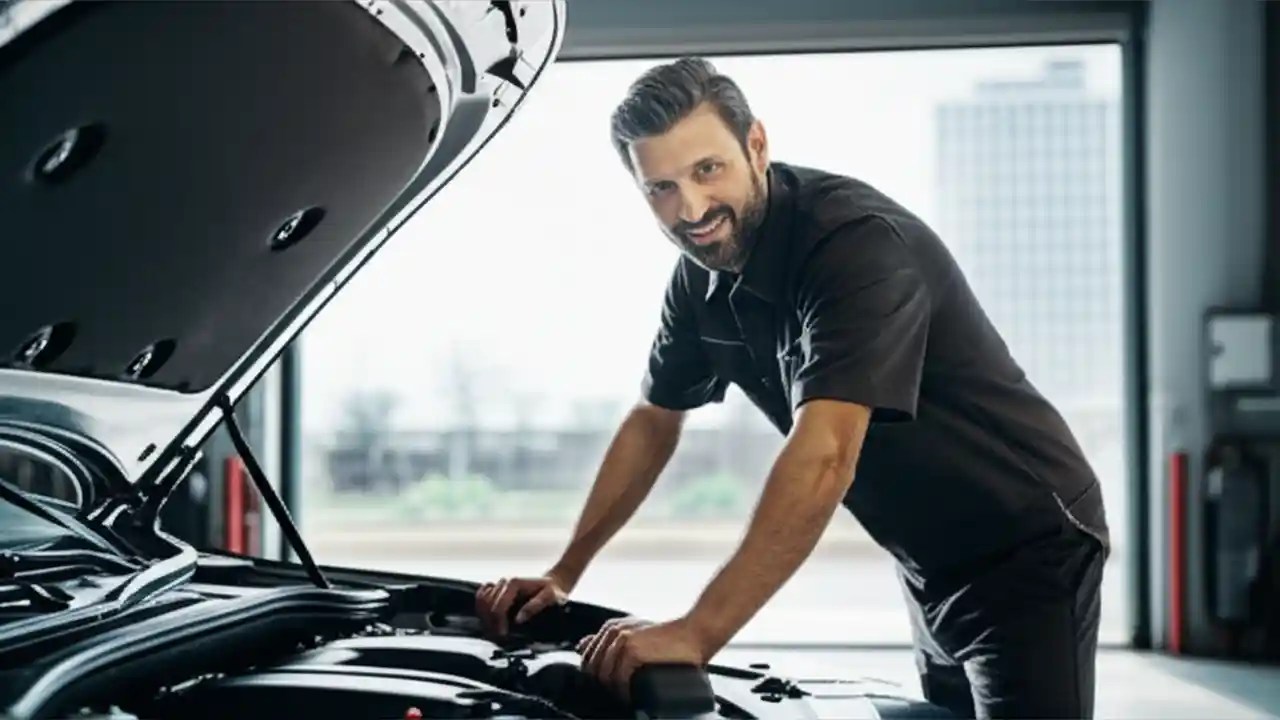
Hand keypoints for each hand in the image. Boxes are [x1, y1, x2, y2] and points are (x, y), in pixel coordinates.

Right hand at [474, 573, 569, 637]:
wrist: (553, 583)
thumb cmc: (553, 591)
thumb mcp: (550, 597)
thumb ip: (534, 606)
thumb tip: (518, 619)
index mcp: (514, 584)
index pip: (499, 605)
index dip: (498, 622)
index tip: (502, 635)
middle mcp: (505, 583)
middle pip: (487, 604)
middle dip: (490, 622)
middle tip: (497, 637)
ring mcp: (500, 586)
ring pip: (482, 600)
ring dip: (485, 617)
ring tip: (493, 631)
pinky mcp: (499, 591)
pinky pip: (482, 596)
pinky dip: (482, 608)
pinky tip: (489, 620)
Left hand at [576, 617, 707, 699]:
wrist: (694, 633)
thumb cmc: (668, 637)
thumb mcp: (635, 633)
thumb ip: (608, 638)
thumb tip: (581, 646)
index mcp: (611, 627)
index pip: (587, 658)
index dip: (593, 677)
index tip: (605, 689)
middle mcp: (613, 631)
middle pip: (592, 668)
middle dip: (600, 685)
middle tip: (614, 696)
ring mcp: (622, 640)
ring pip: (603, 676)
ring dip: (612, 691)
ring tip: (623, 699)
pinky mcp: (633, 651)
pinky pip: (618, 679)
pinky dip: (623, 692)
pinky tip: (630, 697)